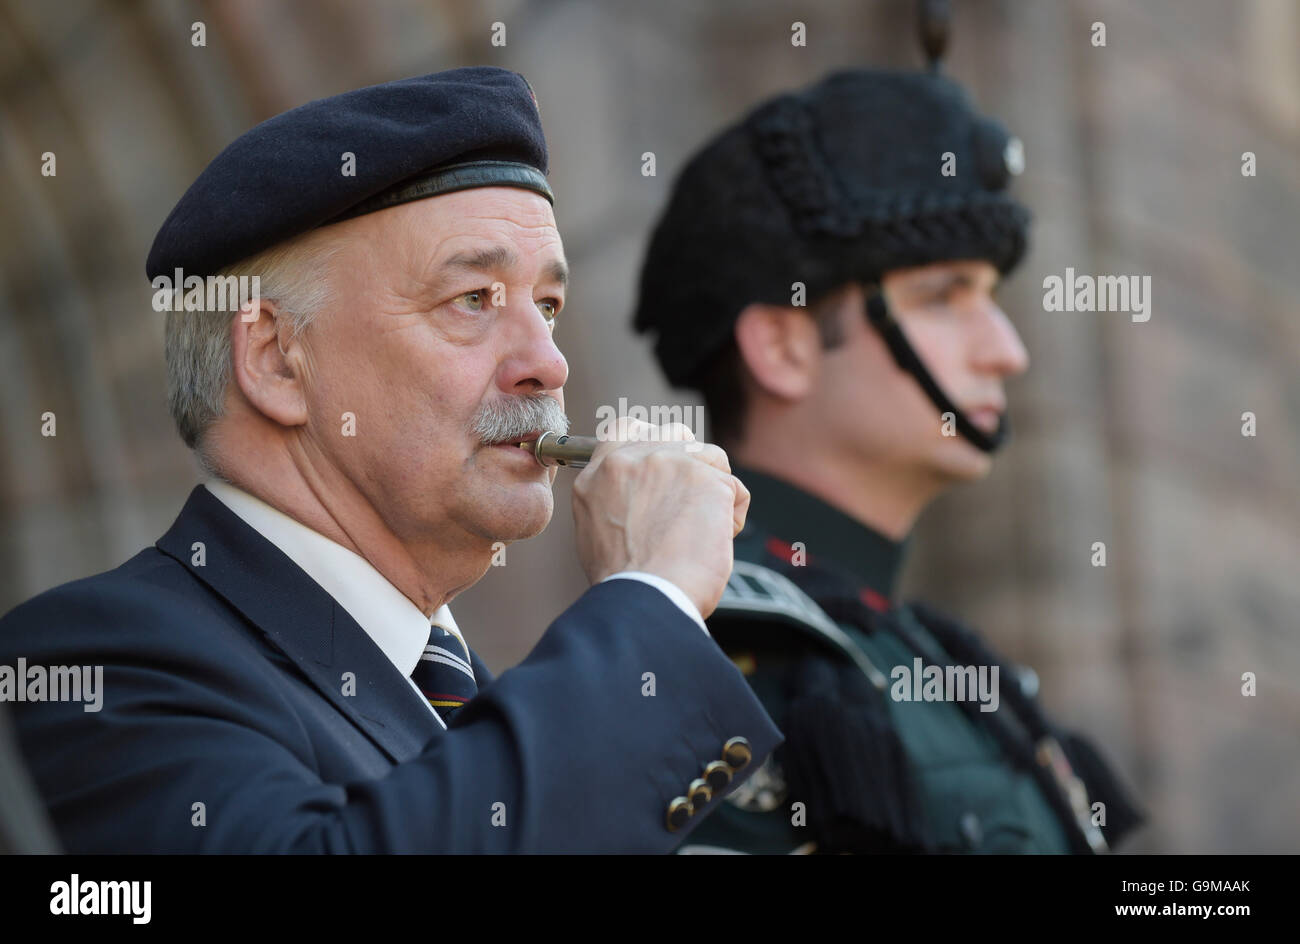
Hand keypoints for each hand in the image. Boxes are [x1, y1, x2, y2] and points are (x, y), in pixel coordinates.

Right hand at [571, 418, 748, 618]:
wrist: (645, 598)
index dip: (653, 442)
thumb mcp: (596, 531)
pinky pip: (735, 489)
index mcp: (598, 475)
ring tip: (700, 532)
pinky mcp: (704, 477)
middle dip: (692, 462)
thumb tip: (642, 496)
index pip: (626, 429)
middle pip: (675, 434)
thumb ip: (615, 498)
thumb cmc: (627, 583)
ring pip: (710, 458)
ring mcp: (667, 462)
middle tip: (692, 502)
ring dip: (714, 491)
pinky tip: (716, 541)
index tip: (665, 463)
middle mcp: (628, 460)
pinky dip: (733, 517)